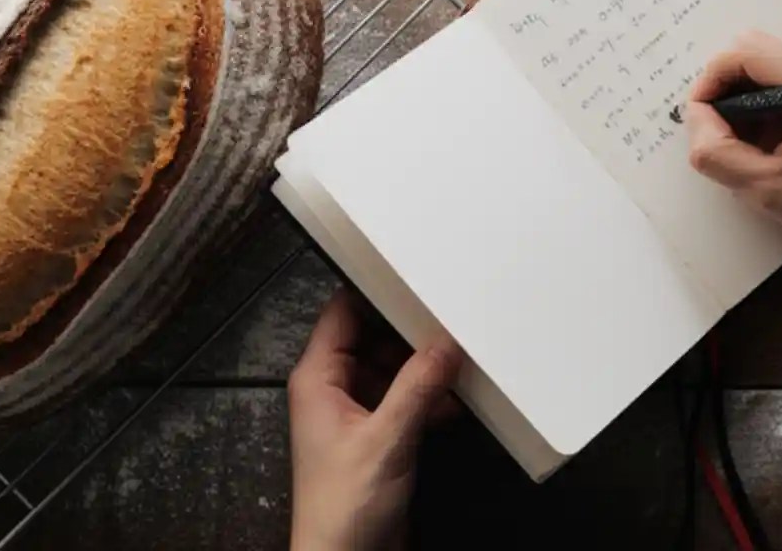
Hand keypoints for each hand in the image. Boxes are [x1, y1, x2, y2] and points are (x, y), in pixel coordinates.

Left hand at [288, 287, 462, 550]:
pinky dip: (429, 398)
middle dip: (410, 332)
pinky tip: (459, 399)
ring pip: (392, 370)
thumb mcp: (387, 438)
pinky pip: (404, 401)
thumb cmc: (345, 505)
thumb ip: (418, 387)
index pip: (342, 313)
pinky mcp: (378, 438)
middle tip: (451, 314)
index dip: (375, 291)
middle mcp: (333, 390)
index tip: (414, 276)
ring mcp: (356, 414)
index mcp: (318, 378)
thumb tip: (446, 343)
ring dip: (424, 367)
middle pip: (372, 338)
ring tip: (463, 353)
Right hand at [684, 30, 781, 268]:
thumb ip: (718, 153)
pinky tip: (773, 143)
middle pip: (758, 55)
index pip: (747, 52)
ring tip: (749, 148)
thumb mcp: (767, 192)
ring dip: (748, 103)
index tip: (699, 121)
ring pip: (771, 67)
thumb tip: (695, 117)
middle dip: (728, 94)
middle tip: (721, 139)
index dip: (710, 81)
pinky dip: (769, 107)